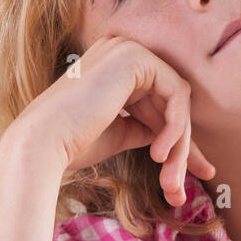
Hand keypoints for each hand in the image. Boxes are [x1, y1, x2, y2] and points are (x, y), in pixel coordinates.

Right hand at [11, 36, 214, 206]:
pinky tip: (159, 154)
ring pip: (177, 99)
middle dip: (183, 147)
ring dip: (180, 144)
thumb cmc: (72, 144)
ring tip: (170, 182)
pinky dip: (175, 127)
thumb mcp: (120, 133)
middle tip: (179, 191)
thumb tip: (176, 137)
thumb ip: (146, 126)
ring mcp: (127, 49)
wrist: (42, 144)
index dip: (178, 138)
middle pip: (171, 100)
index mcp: (113, 67)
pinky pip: (176, 94)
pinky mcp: (135, 57)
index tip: (198, 173)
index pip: (158, 100)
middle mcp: (121, 50)